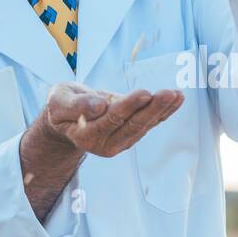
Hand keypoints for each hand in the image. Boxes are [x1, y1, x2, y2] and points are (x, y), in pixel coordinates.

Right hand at [40, 82, 184, 157]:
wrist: (67, 117)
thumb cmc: (61, 106)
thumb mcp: (59, 101)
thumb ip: (76, 105)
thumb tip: (98, 106)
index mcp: (87, 136)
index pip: (111, 119)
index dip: (128, 106)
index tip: (144, 93)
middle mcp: (106, 143)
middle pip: (133, 125)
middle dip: (152, 109)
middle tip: (168, 94)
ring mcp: (121, 141)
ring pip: (144, 124)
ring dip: (162, 109)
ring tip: (177, 94)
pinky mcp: (131, 133)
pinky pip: (150, 122)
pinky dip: (165, 111)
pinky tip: (178, 99)